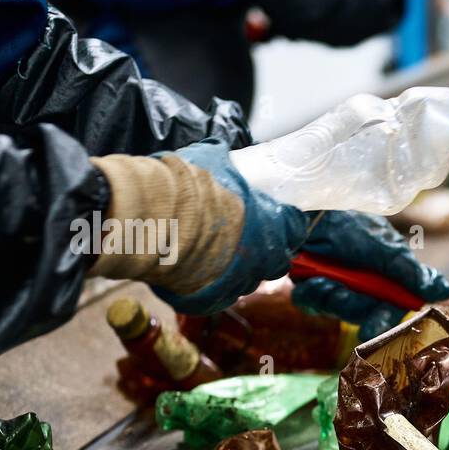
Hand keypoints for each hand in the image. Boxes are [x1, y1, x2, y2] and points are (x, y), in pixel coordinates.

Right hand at [154, 140, 309, 314]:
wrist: (153, 219)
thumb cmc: (188, 187)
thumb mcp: (211, 160)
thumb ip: (223, 161)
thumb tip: (219, 151)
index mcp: (272, 226)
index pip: (295, 227)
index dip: (286, 221)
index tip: (275, 215)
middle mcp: (262, 259)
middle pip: (275, 260)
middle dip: (265, 250)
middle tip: (244, 235)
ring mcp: (239, 282)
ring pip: (247, 279)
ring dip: (237, 267)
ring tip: (215, 251)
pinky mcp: (213, 297)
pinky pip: (220, 294)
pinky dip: (212, 284)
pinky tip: (198, 270)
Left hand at [290, 211, 448, 337]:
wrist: (301, 215)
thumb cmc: (347, 226)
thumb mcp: (385, 250)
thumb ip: (412, 274)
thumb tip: (445, 293)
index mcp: (383, 266)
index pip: (394, 299)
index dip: (388, 315)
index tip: (380, 327)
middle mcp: (360, 275)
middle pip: (366, 311)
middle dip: (360, 311)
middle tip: (358, 316)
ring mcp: (334, 279)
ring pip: (339, 310)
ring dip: (336, 301)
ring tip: (327, 283)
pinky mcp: (308, 283)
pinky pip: (314, 304)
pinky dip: (314, 296)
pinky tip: (311, 280)